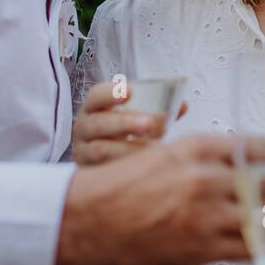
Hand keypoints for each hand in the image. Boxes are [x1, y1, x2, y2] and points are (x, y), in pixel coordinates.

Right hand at [59, 133, 264, 264]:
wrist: (88, 218)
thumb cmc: (125, 185)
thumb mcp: (169, 154)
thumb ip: (209, 161)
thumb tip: (251, 168)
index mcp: (199, 147)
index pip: (260, 148)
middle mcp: (207, 177)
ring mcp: (205, 215)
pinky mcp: (200, 248)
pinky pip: (252, 248)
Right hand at [71, 79, 185, 165]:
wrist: (105, 164)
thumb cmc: (125, 134)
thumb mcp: (137, 117)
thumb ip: (158, 110)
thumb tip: (181, 106)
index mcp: (95, 108)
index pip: (97, 96)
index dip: (111, 93)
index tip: (130, 91)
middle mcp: (85, 127)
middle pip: (99, 123)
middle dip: (125, 123)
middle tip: (149, 125)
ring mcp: (83, 151)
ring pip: (101, 149)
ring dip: (128, 149)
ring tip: (152, 149)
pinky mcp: (89, 172)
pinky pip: (103, 171)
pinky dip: (123, 168)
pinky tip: (142, 168)